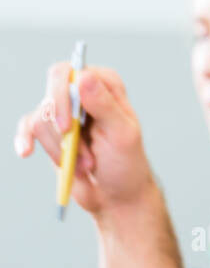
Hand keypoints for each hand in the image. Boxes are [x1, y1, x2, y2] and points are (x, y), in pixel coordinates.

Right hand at [13, 64, 154, 217]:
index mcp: (106, 85)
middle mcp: (83, 93)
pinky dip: (25, 140)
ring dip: (60, 149)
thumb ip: (104, 105)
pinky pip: (27, 128)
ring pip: (40, 119)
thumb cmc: (126, 164)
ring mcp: (65, 112)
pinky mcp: (51, 131)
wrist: (116, 195)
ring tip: (86, 165)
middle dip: (62, 130)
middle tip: (77, 152)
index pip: (70, 72)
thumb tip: (83, 76)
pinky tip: (26, 151)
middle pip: (50, 94)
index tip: (68, 126)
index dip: (62, 96)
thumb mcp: (122, 135)